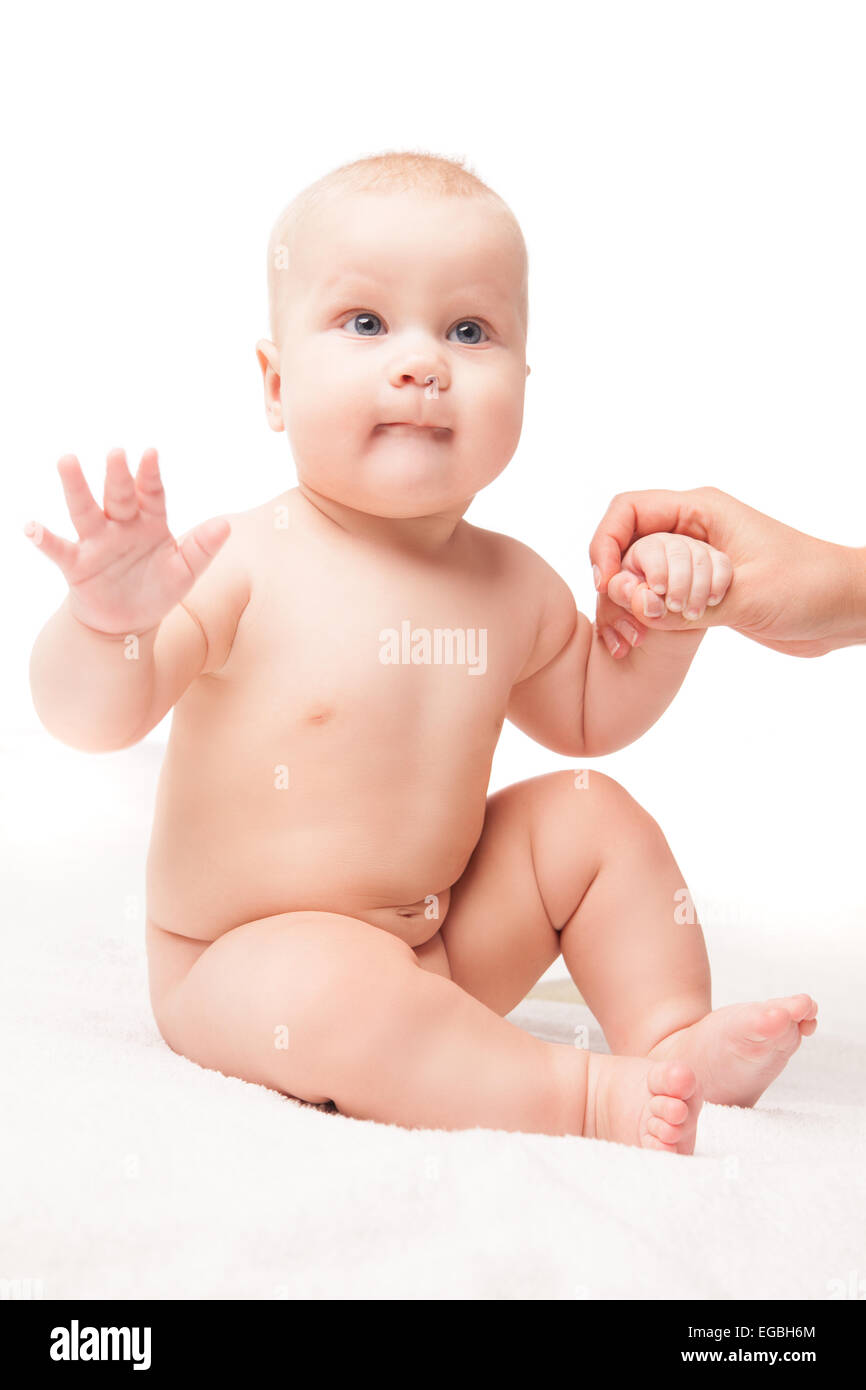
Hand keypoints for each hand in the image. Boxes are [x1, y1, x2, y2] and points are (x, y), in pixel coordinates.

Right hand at [24, 448, 229, 635]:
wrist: (127, 624)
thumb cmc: (157, 590)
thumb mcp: (185, 572)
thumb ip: (202, 548)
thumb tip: (226, 525)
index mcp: (150, 522)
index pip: (151, 493)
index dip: (150, 475)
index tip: (150, 453)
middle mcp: (121, 525)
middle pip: (118, 495)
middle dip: (118, 475)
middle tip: (116, 453)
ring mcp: (96, 542)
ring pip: (85, 510)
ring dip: (76, 487)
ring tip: (67, 461)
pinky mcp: (76, 564)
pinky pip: (58, 549)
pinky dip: (43, 538)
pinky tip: (30, 526)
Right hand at [589, 486, 865, 656]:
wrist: (845, 608)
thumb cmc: (809, 585)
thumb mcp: (750, 595)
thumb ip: (692, 606)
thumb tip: (641, 610)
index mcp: (700, 511)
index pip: (628, 511)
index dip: (605, 543)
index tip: (607, 584)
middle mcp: (691, 531)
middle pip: (625, 547)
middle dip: (617, 584)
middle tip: (630, 625)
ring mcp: (694, 561)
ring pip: (636, 576)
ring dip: (627, 606)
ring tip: (632, 641)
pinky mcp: (699, 590)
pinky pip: (656, 598)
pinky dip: (643, 618)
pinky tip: (640, 643)